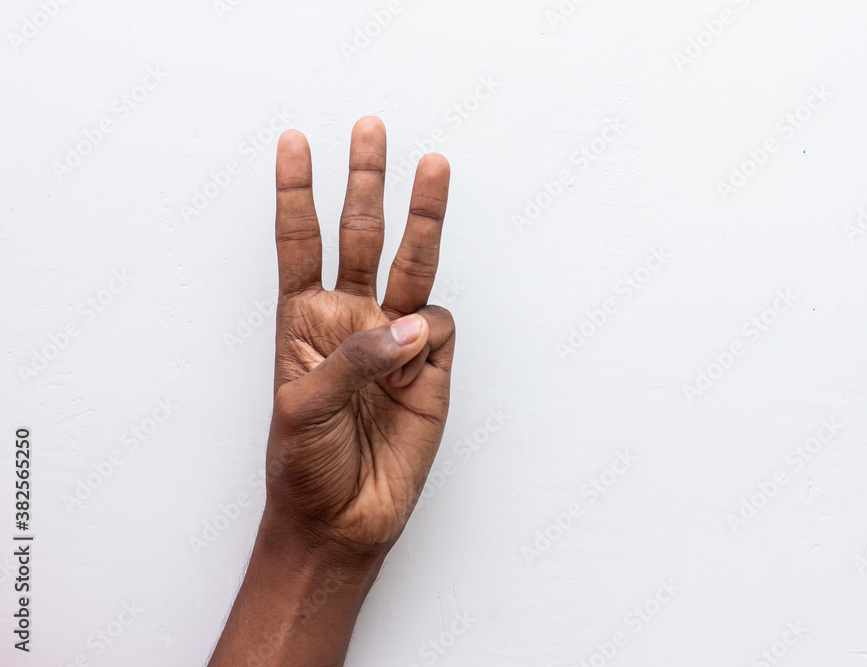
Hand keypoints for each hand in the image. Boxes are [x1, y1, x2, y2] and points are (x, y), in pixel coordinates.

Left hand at [263, 117, 454, 564]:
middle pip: (360, 236)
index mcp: (305, 321)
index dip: (296, 193)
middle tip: (371, 129)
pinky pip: (441, 329)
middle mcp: (352, 320)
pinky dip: (432, 334)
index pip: (300, 243)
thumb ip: (356, 357)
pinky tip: (417, 360)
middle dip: (365, 181)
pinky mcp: (433, 370)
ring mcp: (395, 342)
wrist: (342, 521)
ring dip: (422, 217)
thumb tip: (414, 324)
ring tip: (433, 166)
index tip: (293, 142)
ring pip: (412, 265)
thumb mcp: (302, 405)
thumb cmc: (304, 465)